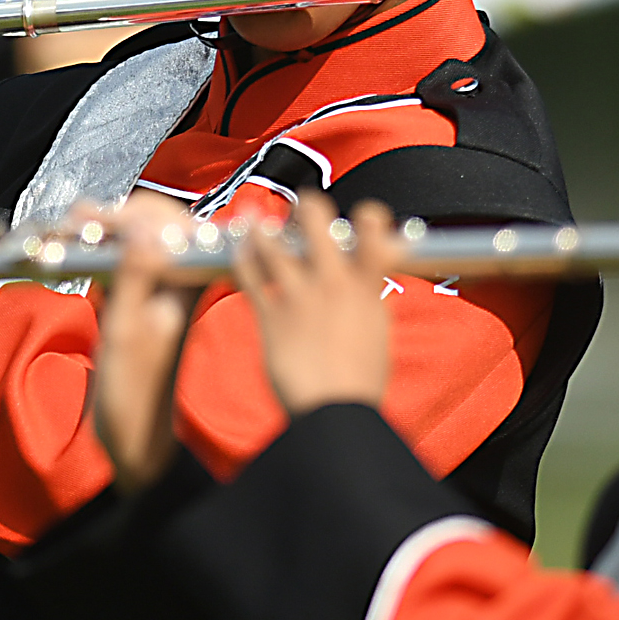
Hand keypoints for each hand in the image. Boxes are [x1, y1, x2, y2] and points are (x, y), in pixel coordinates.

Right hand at [89, 194, 203, 493]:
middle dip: (117, 215)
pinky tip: (82, 250)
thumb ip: (135, 276)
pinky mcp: (144, 301)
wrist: (135, 441)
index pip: (171, 224)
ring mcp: (162, 291)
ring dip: (108, 230)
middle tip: (78, 222)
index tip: (90, 221)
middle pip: (158, 223)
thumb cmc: (132, 397)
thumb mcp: (125, 334)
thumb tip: (143, 227)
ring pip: (142, 239)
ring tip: (75, 230)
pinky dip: (104, 251)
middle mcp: (180, 284)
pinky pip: (129, 261)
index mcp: (186, 288)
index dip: (130, 213)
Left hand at [233, 195, 405, 416]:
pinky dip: (242, 257)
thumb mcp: (378, 334)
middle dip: (306, 206)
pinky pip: (249, 274)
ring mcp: (298, 296)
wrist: (334, 412)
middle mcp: (331, 283)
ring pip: (272, 242)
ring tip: (259, 224)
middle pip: (315, 220)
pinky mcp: (270, 314)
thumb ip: (369, 302)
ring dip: (263, 228)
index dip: (369, 216)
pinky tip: (241, 250)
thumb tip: (366, 286)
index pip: (373, 231)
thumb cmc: (358, 383)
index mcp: (365, 288)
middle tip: (301, 210)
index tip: (362, 216)